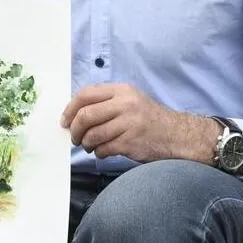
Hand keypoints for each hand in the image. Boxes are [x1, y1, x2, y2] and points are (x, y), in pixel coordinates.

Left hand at [61, 83, 219, 163]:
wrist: (176, 135)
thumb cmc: (149, 118)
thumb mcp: (131, 99)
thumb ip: (106, 101)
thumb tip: (75, 113)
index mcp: (122, 90)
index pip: (86, 94)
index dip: (70, 108)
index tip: (65, 120)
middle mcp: (125, 104)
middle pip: (86, 115)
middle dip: (75, 129)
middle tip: (74, 137)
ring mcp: (129, 123)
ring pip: (92, 134)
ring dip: (86, 144)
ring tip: (90, 146)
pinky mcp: (131, 142)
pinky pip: (104, 149)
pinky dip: (99, 153)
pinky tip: (104, 151)